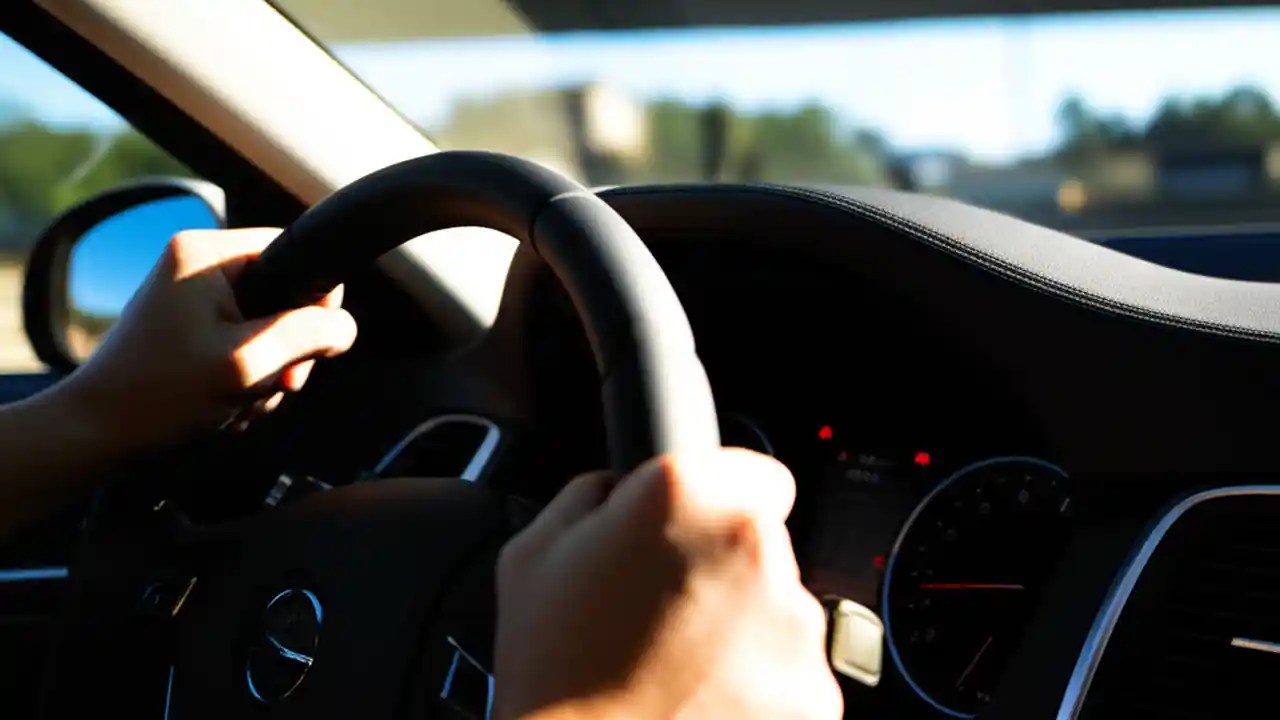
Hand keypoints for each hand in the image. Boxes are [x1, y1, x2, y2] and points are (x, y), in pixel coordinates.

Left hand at [61, 228, 356, 452]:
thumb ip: (308, 335)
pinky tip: (231, 404)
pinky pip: (245, 345)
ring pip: (270, 328)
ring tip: (243, 401)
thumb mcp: (249, 363)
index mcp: (205, 254)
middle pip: (285, 296)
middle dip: (289, 351)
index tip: (306, 349)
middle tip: (273, 384)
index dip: (316, 302)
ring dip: (269, 372)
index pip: (295, 253)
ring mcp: (191, 297)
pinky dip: (248, 379)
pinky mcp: (190, 328)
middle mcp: (197, 264)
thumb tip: (346, 327)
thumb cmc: (161, 396)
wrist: (98, 434)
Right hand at [494, 448, 842, 719]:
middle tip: (666, 614)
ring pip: (779, 613)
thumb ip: (595, 496)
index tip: (700, 532)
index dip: (723, 502)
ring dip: (743, 632)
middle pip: (764, 548)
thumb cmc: (555, 675)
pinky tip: (701, 702)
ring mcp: (793, 626)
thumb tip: (622, 487)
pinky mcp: (815, 692)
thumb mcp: (533, 555)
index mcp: (687, 498)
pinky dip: (759, 688)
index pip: (756, 472)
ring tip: (677, 668)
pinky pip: (791, 675)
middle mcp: (755, 549)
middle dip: (725, 572)